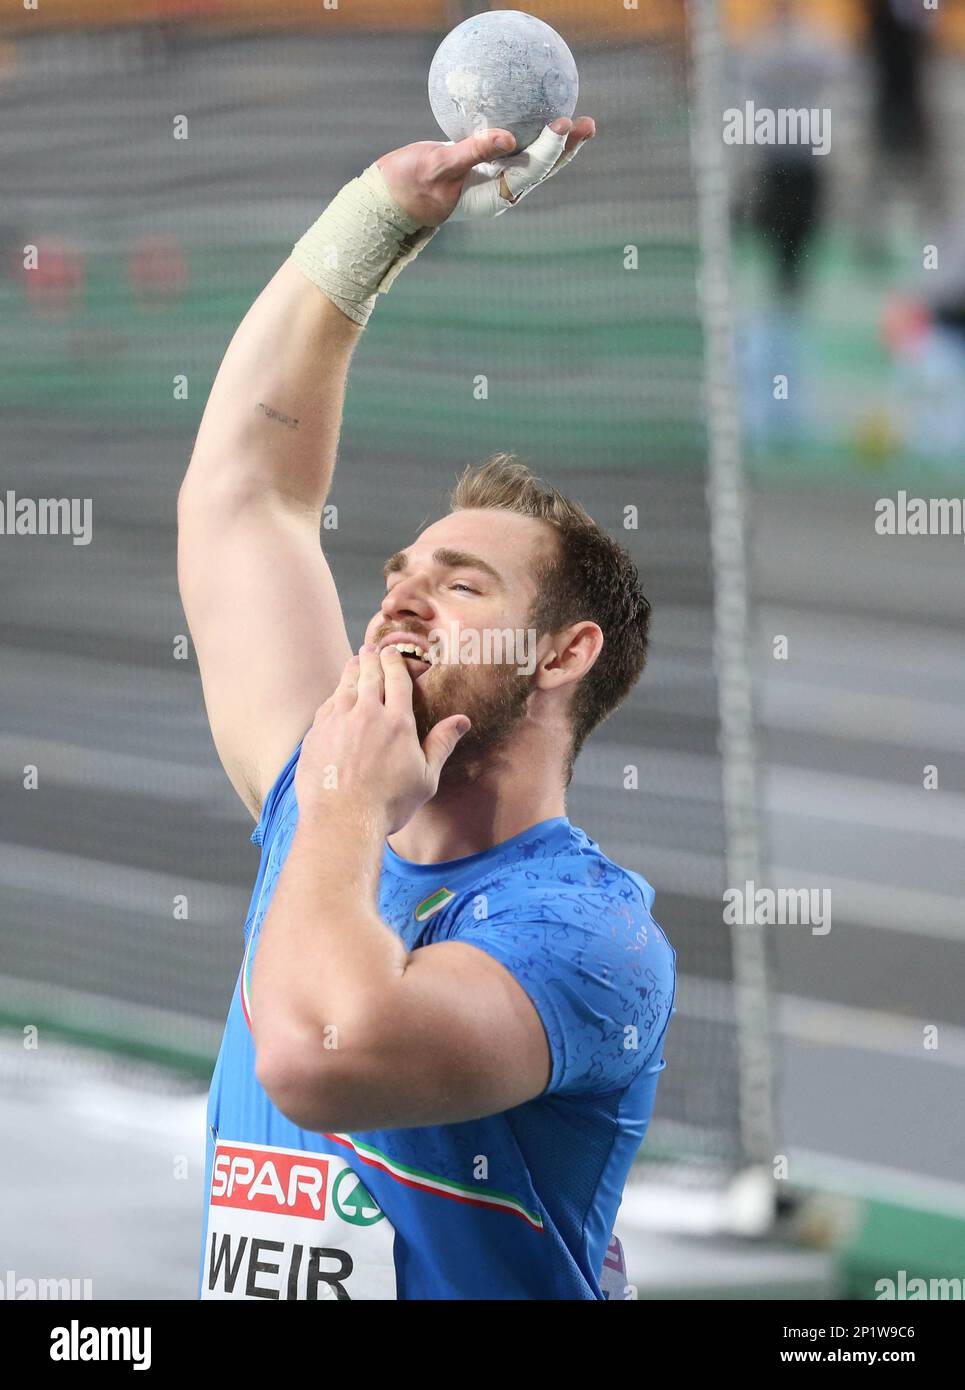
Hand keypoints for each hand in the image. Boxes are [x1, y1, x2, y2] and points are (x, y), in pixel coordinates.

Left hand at [294, 645, 469, 834]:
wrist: (342, 821)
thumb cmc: (389, 804)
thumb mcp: (426, 777)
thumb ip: (442, 743)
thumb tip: (462, 720)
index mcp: (397, 721)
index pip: (396, 677)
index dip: (395, 661)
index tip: (393, 653)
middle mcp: (366, 713)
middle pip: (368, 673)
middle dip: (372, 658)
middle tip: (373, 650)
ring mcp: (337, 721)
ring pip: (345, 685)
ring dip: (352, 670)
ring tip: (356, 662)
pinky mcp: (316, 734)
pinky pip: (327, 705)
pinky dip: (335, 695)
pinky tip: (337, 696)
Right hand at [377, 116, 595, 227]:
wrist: (389, 199)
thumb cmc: (408, 186)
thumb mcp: (437, 166)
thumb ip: (472, 152)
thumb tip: (507, 137)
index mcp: (492, 198)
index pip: (529, 172)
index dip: (549, 148)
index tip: (563, 123)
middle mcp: (499, 192)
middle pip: (541, 170)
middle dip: (565, 147)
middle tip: (588, 122)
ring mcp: (493, 182)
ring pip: (532, 162)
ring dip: (555, 143)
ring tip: (577, 120)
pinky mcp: (484, 170)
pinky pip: (513, 150)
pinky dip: (528, 134)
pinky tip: (534, 113)